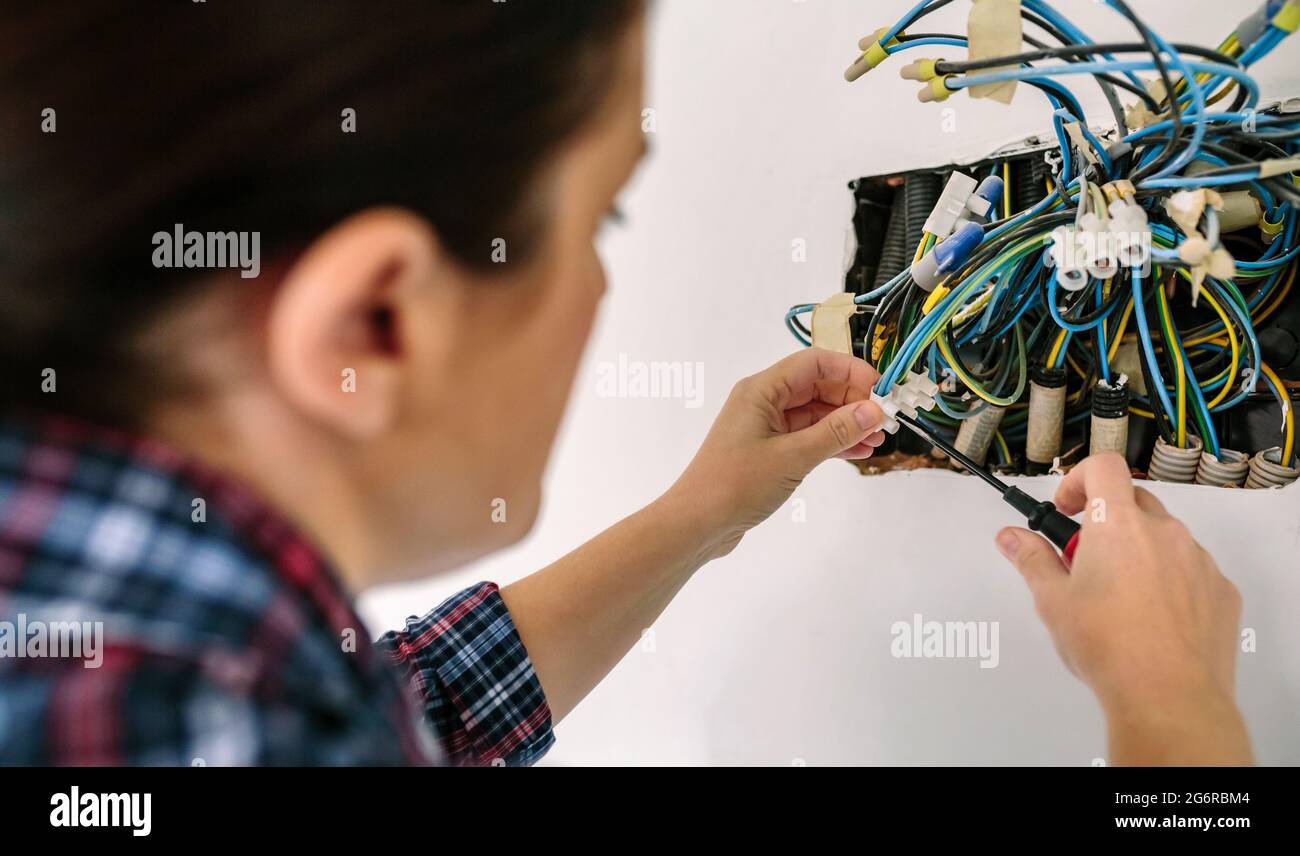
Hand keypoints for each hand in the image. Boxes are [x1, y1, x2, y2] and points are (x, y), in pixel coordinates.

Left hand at [662, 348, 885, 559]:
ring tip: (877, 439)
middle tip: (885, 421)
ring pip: (815, 413)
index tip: (881, 392)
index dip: (851, 372)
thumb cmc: (736, 484)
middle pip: (817, 386)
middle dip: (852, 400)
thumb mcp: (793, 457)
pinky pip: (807, 436)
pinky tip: (857, 452)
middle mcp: (763, 401)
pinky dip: (831, 441)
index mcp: (761, 389)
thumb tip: (874, 411)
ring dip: (846, 423)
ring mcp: (765, 426)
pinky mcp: (768, 451)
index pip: (814, 363)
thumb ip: (835, 432)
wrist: (697, 524)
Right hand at [996, 452, 1250, 764]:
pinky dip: (1171, 580)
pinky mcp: (1221, 590)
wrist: (1167, 696)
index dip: (1079, 479)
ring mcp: (1198, 560)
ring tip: (1118, 597)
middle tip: (1084, 560)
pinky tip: (1152, 617)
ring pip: (1165, 537)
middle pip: (1133, 500)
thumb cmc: (1111, 648)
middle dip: (1106, 520)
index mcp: (1117, 525)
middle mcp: (1164, 533)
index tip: (1067, 507)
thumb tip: (1011, 538)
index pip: (1104, 467)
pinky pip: (1192, 569)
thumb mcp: (1053, 602)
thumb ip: (1031, 559)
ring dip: (1140, 551)